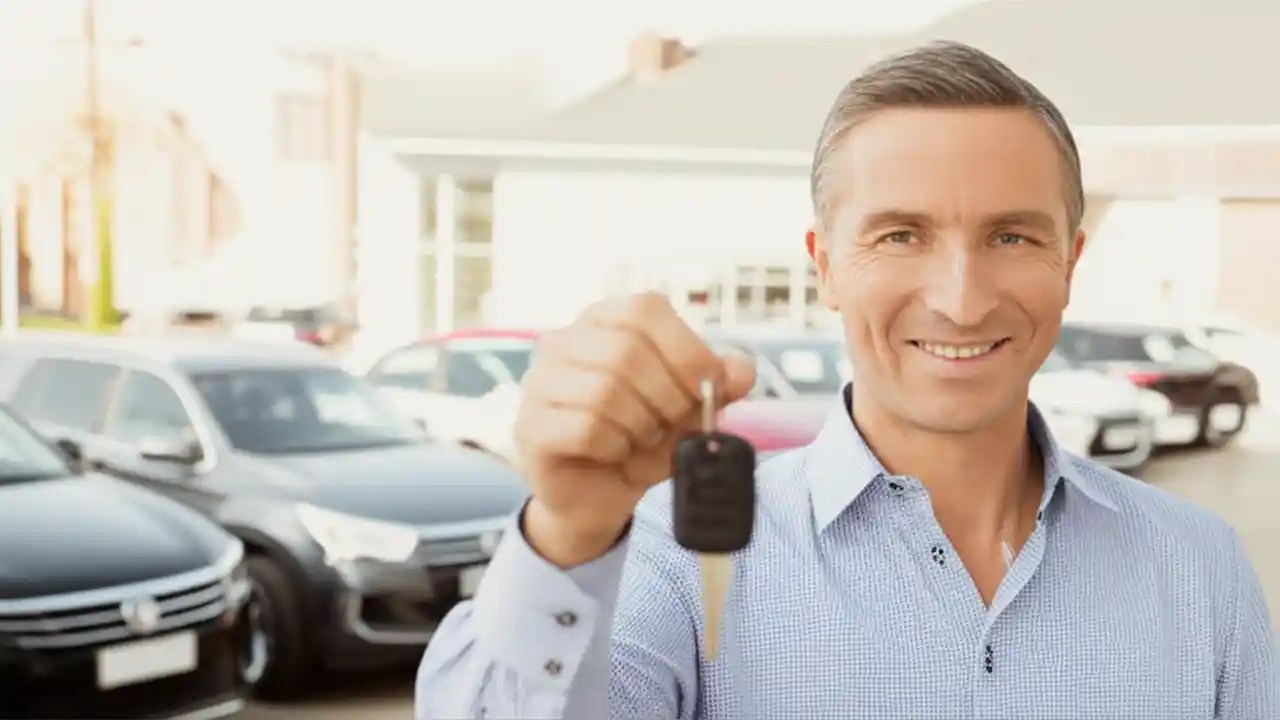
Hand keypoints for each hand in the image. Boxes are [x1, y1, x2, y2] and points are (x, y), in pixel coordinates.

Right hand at [514, 293, 756, 566]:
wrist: (600, 496)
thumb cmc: (643, 439)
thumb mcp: (691, 408)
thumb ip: (718, 384)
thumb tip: (740, 369)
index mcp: (604, 319)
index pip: (645, 310)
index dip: (685, 349)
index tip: (708, 388)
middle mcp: (563, 341)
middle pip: (625, 352)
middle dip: (667, 396)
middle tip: (673, 423)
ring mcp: (539, 383)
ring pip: (603, 391)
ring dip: (640, 425)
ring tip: (642, 439)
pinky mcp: (529, 427)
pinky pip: (584, 428)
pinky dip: (615, 446)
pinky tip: (616, 453)